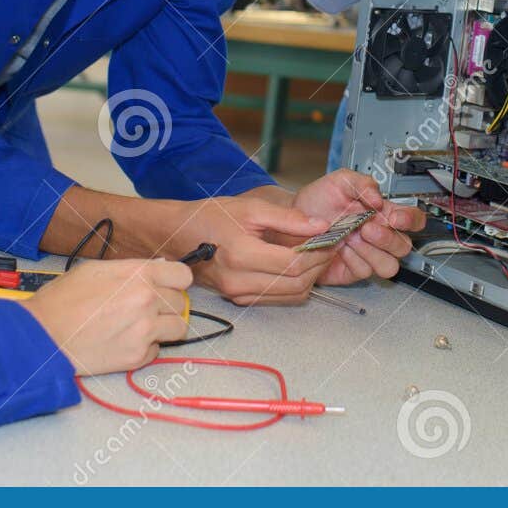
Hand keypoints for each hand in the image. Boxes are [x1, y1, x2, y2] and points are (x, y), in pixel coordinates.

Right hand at [22, 258, 191, 376]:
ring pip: (178, 329)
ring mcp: (144, 330)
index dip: (176, 281)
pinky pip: (156, 351)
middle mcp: (148, 301)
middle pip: (181, 302)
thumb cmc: (62, 299)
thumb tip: (156, 272)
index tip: (169, 286)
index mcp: (139, 274)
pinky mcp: (137, 356)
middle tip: (146, 308)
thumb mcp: (96, 269)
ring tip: (141, 326)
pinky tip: (124, 342)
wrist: (42, 335)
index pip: (183, 276)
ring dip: (163, 327)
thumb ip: (131, 270)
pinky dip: (145, 348)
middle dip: (167, 304)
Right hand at [168, 195, 333, 305]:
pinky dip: (294, 285)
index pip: (292, 263)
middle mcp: (239, 281)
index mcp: (241, 255)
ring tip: (316, 255)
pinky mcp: (238, 299)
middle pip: (296, 283)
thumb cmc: (210, 217)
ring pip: (290, 295)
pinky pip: (278, 298)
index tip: (330, 239)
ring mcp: (238, 294)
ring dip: (310, 277)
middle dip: (318, 266)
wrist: (176, 236)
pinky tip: (298, 266)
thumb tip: (321, 225)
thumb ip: (288, 218)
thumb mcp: (250, 208)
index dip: (318, 252)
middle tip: (328, 247)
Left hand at [292, 169, 425, 284]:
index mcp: (382, 213)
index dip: (410, 221)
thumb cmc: (317, 201)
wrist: (293, 221)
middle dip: (388, 239)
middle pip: (404, 246)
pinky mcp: (354, 270)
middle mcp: (379, 235)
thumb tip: (377, 199)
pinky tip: (339, 249)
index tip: (395, 218)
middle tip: (366, 228)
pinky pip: (364, 271)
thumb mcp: (340, 181)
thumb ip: (362, 184)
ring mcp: (368, 255)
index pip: (412, 219)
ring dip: (372, 253)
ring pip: (389, 265)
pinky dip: (353, 260)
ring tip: (351, 239)